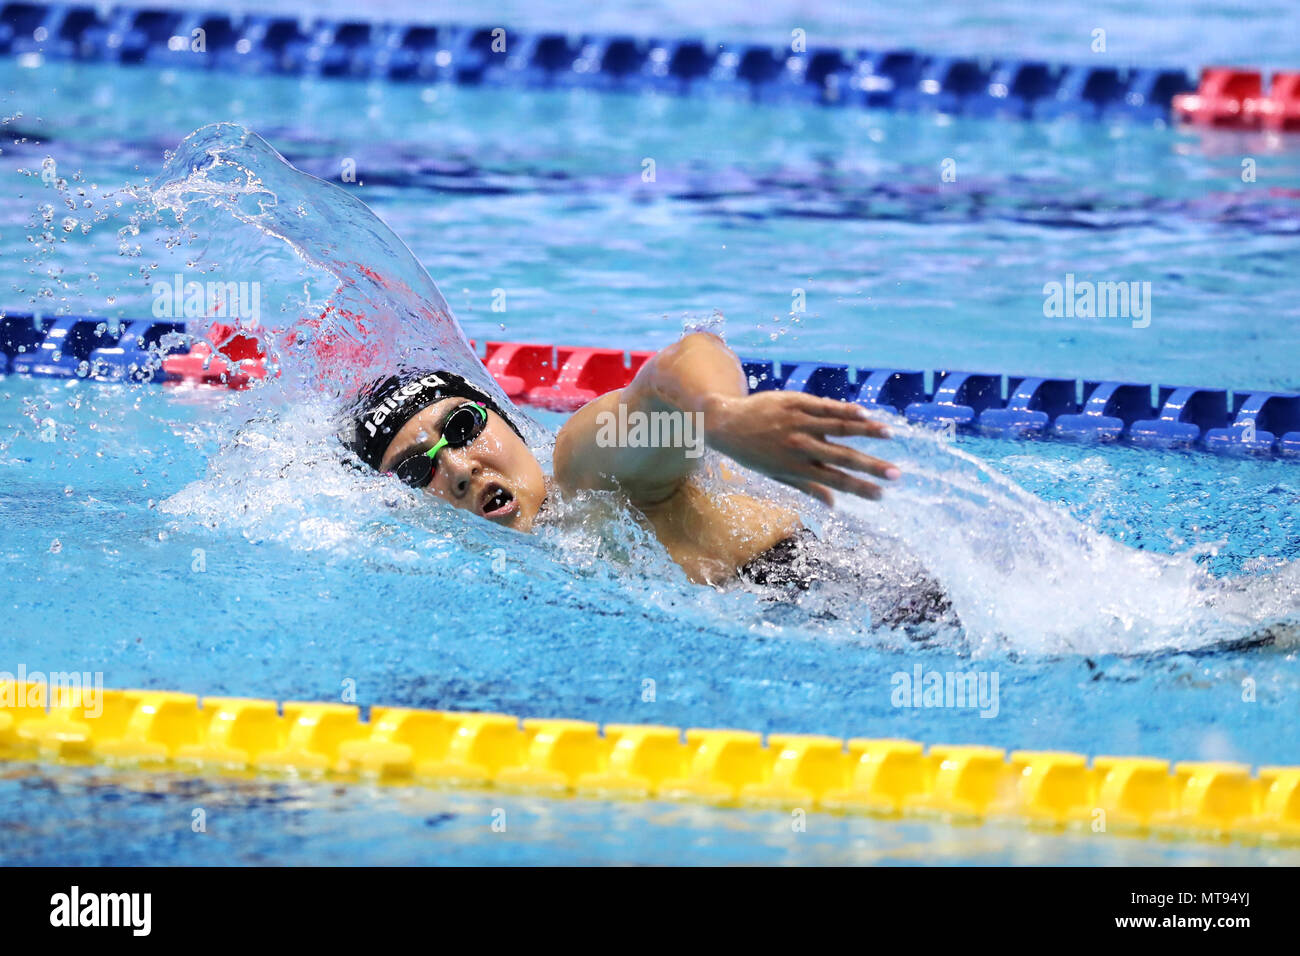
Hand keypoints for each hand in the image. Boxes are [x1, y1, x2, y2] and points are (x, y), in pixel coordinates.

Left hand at [703, 391, 897, 505]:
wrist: (726, 423)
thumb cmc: (754, 453)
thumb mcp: (778, 475)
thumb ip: (808, 487)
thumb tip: (835, 504)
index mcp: (797, 468)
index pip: (836, 481)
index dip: (861, 488)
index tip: (883, 494)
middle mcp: (799, 447)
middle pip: (843, 457)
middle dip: (872, 467)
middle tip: (897, 474)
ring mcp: (798, 423)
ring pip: (838, 427)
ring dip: (866, 432)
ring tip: (890, 435)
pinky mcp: (795, 403)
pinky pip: (824, 406)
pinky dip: (845, 410)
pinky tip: (865, 413)